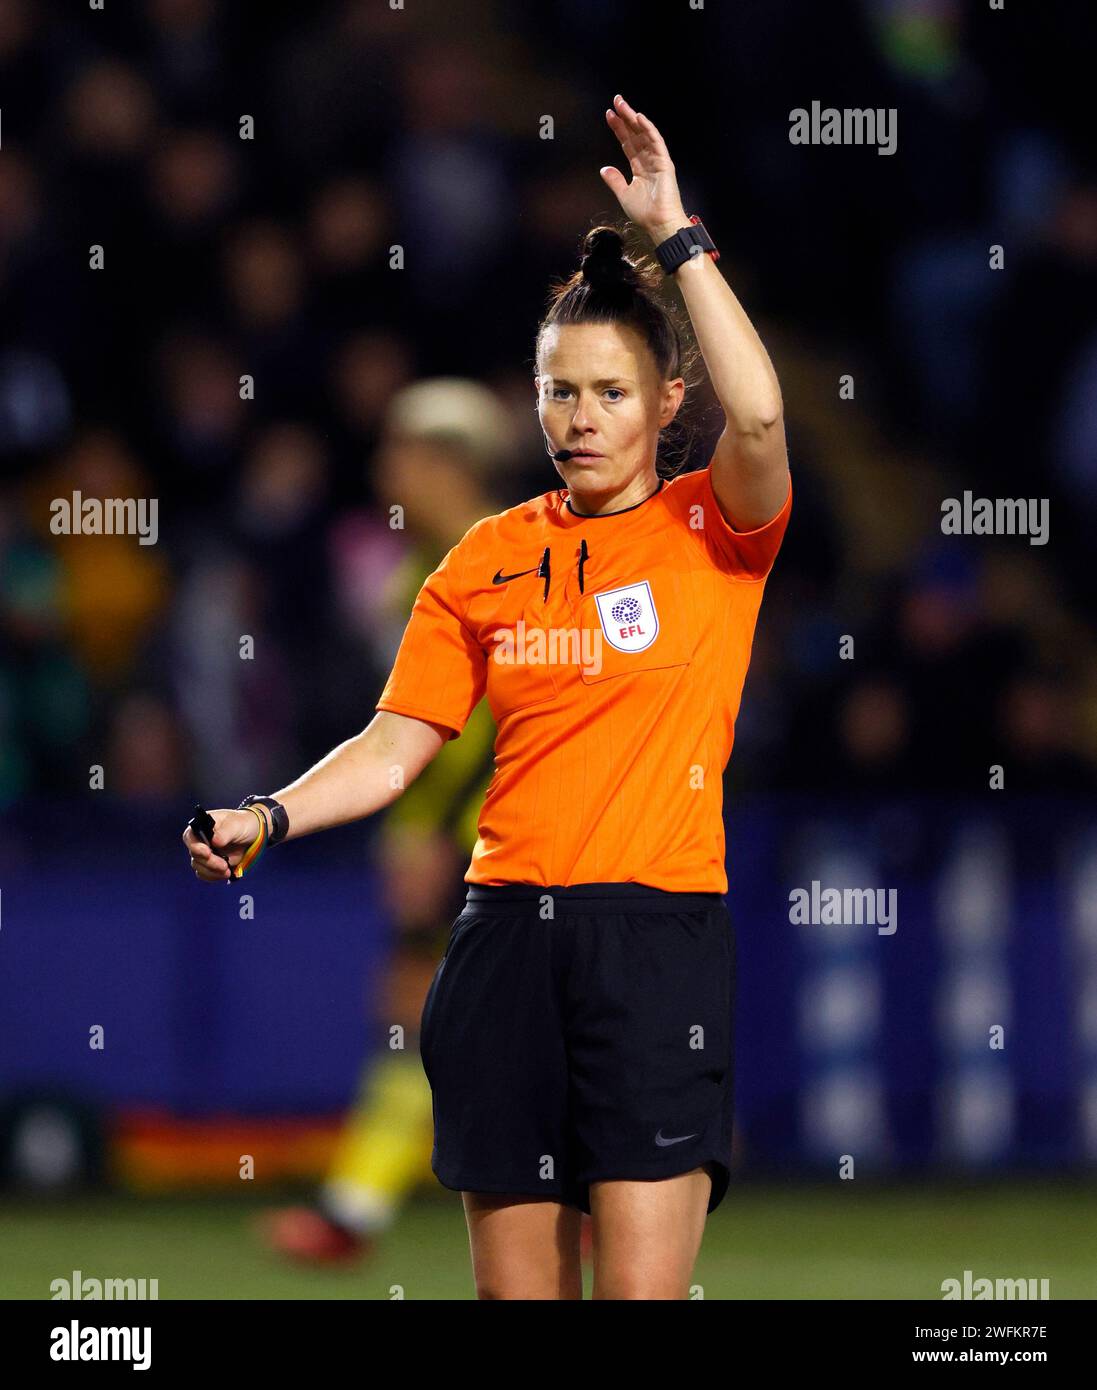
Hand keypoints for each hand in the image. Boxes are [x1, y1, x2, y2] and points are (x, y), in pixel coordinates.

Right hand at [181, 807, 266, 882]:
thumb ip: (225, 832)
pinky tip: (227, 873)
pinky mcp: (211, 865)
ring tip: (227, 871)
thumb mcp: (236, 825)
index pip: (189, 837)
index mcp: (201, 826)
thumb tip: (215, 842)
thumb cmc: (241, 823)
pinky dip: (215, 876)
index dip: (195, 846)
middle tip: (224, 865)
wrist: (252, 833)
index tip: (207, 853)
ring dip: (212, 872)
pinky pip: (206, 874)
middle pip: (195, 855)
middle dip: (209, 862)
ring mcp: (205, 854)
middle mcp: (200, 841)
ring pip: (199, 867)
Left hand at [599, 94, 688, 242]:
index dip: (618, 129)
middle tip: (616, 101)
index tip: (609, 116)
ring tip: (623, 105)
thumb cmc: (646, 213)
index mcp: (639, 168)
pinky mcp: (665, 162)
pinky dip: (648, 129)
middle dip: (625, 117)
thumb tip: (604, 169)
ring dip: (633, 118)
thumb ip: (614, 180)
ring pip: (644, 134)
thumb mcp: (624, 194)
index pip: (628, 143)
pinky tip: (638, 117)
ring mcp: (657, 160)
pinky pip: (656, 142)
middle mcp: (648, 160)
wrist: (659, 224)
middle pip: (635, 134)